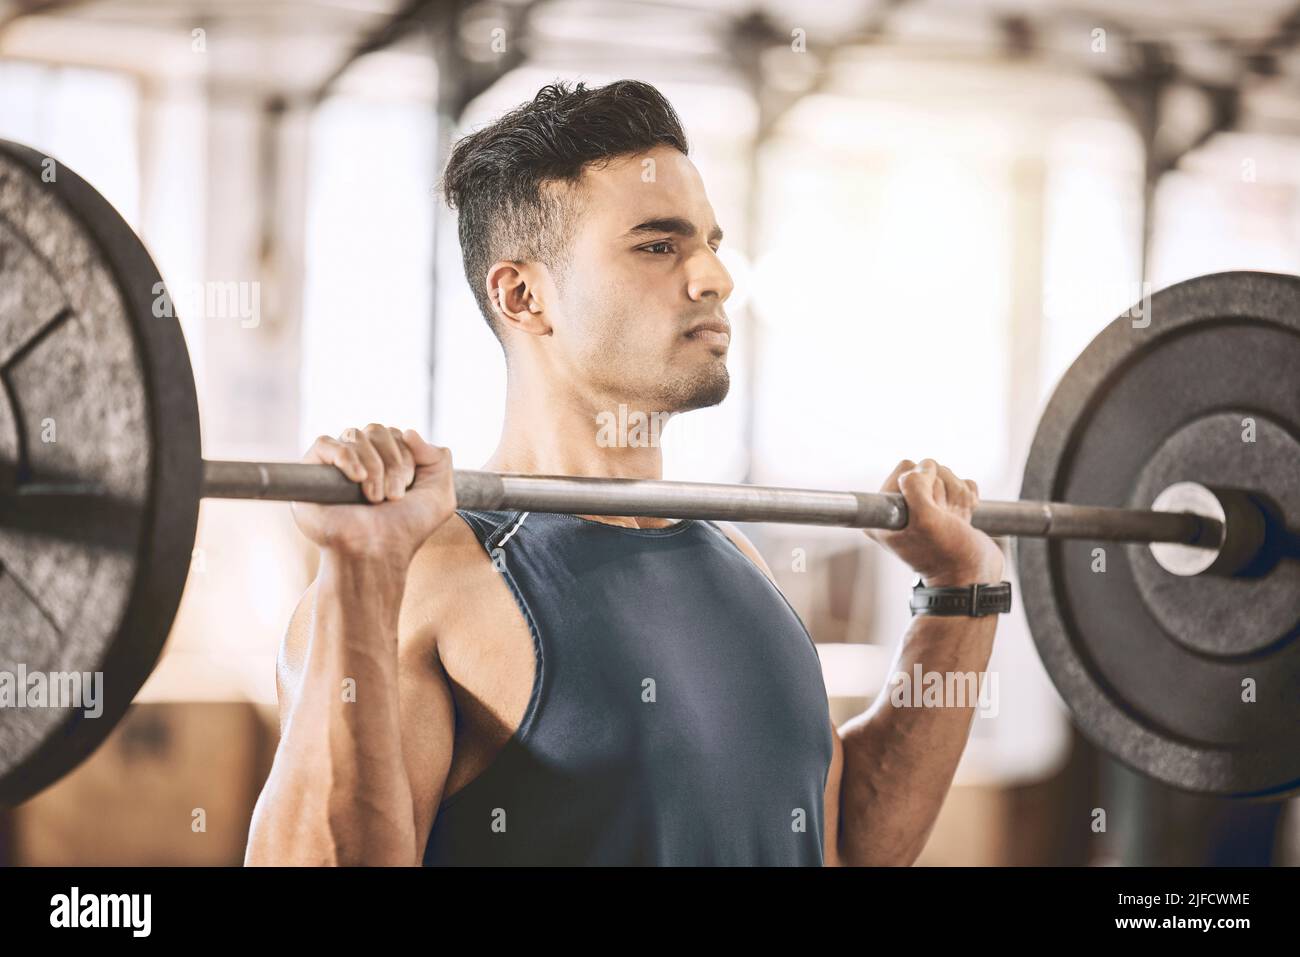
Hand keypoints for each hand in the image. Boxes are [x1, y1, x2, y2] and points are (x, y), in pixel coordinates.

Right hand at [291, 424, 456, 562]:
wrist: (376, 552)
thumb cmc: (405, 529)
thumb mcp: (439, 495)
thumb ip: (438, 458)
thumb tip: (408, 431)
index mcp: (386, 460)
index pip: (396, 434)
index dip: (407, 456)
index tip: (408, 488)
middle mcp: (360, 459)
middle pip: (376, 431)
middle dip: (392, 462)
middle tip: (394, 496)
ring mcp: (335, 465)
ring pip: (355, 435)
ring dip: (373, 467)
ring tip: (375, 498)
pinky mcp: (311, 472)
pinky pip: (324, 443)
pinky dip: (345, 457)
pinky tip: (357, 478)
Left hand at [865, 458, 1004, 585]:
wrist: (974, 577)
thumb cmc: (947, 554)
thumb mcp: (925, 520)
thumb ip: (916, 487)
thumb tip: (925, 465)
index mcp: (884, 512)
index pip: (906, 468)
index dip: (926, 485)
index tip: (929, 513)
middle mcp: (902, 508)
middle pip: (929, 470)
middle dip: (945, 492)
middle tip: (946, 519)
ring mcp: (925, 507)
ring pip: (947, 475)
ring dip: (959, 497)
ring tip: (956, 521)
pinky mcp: (946, 508)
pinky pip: (962, 484)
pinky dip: (968, 498)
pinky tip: (964, 518)